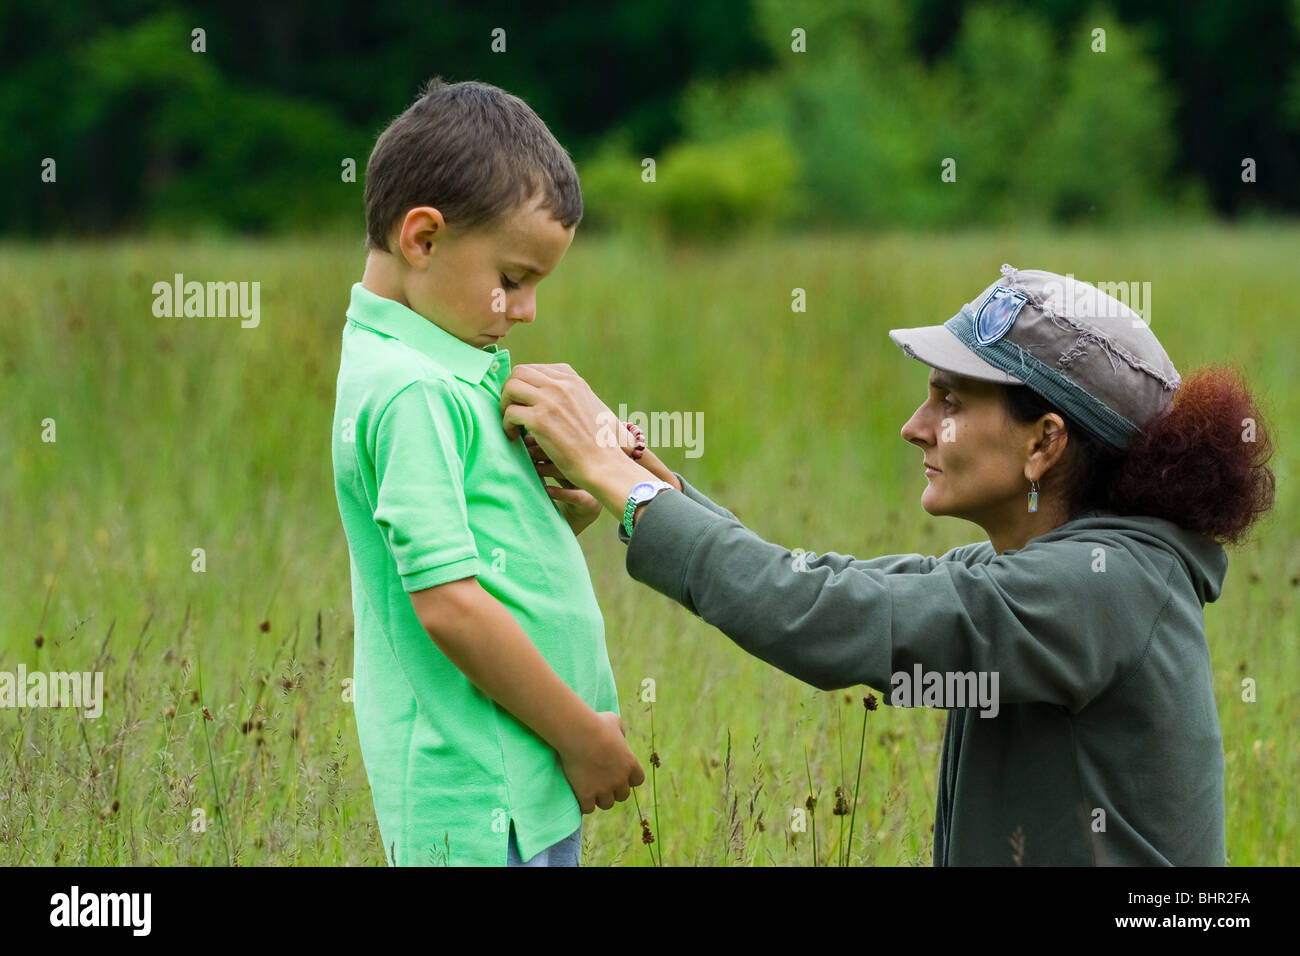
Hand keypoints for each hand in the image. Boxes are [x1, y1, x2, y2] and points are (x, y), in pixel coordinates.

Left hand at [501, 363, 625, 490]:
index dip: (523, 384)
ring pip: (511, 388)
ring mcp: (550, 401)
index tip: (522, 400)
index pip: (536, 369)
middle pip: (519, 372)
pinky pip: (510, 413)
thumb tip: (546, 390)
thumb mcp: (591, 406)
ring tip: (511, 422)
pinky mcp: (540, 420)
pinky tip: (513, 436)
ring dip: (505, 405)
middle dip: (509, 390)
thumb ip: (570, 394)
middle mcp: (561, 385)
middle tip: (510, 409)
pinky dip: (506, 425)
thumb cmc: (597, 443)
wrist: (603, 465)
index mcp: (572, 380)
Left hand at [526, 434, 601, 533]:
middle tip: (528, 453)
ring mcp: (593, 486)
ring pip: (571, 474)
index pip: (566, 443)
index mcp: (585, 457)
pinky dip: (559, 493)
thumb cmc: (567, 487)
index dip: (546, 440)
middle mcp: (592, 469)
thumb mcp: (558, 469)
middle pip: (569, 456)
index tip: (528, 440)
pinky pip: (576, 496)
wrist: (580, 514)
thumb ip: (547, 456)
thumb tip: (526, 438)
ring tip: (534, 468)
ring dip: (549, 470)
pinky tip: (546, 489)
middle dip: (545, 453)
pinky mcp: (591, 503)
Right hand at [557, 711, 645, 813]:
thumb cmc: (596, 723)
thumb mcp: (614, 722)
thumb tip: (620, 737)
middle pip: (623, 795)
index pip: (638, 780)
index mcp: (630, 763)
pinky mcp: (586, 794)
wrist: (579, 733)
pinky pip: (588, 808)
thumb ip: (620, 732)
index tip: (620, 774)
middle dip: (614, 790)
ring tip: (591, 790)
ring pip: (607, 804)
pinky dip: (584, 804)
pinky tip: (579, 796)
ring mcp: (603, 789)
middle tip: (603, 782)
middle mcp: (619, 779)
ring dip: (600, 798)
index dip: (629, 778)